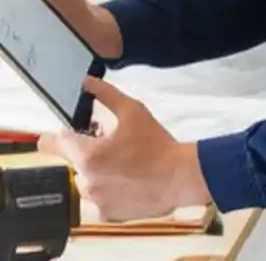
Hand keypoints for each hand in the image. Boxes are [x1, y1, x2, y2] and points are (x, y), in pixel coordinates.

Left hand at [37, 77, 211, 220]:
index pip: (54, 143)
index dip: (59, 136)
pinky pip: (100, 199)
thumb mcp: (134, 112)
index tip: (67, 135)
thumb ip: (107, 95)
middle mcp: (86, 179)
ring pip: (87, 181)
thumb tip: (87, 81)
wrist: (181, 176)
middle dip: (89, 153)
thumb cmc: (158, 145)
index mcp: (87, 155)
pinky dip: (110, 192)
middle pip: (74, 162)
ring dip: (99, 174)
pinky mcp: (107, 213)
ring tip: (126, 166)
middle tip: (115, 148)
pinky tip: (130, 183)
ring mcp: (96, 199)